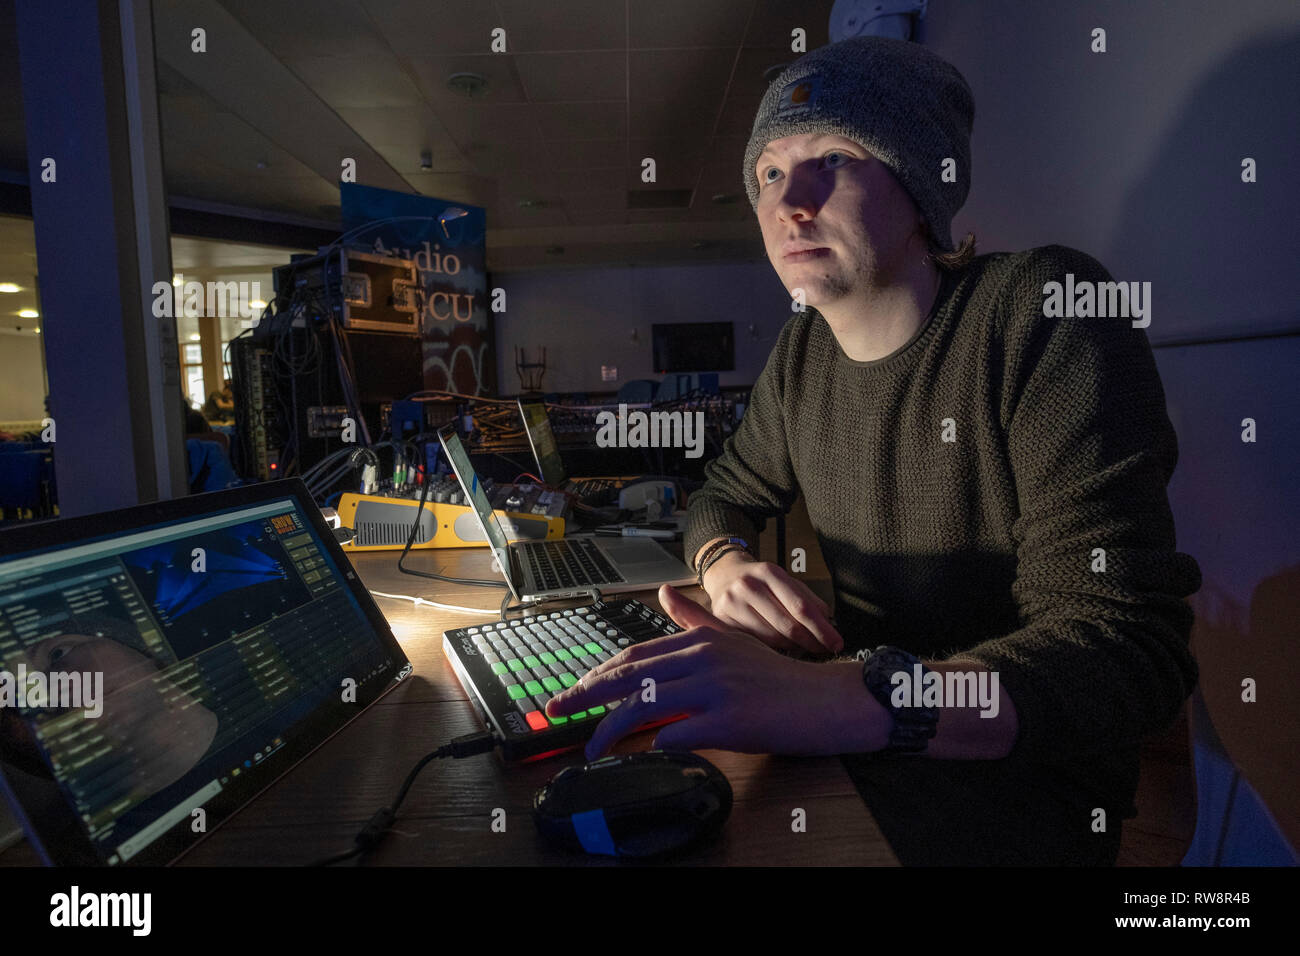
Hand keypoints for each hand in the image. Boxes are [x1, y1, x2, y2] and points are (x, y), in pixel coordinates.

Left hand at [545, 585, 887, 760]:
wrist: (823, 701)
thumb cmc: (776, 678)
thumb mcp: (731, 640)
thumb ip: (693, 621)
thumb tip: (662, 593)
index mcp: (700, 639)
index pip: (634, 655)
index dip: (598, 674)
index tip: (573, 691)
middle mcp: (703, 657)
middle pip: (630, 675)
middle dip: (587, 695)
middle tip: (558, 710)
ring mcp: (716, 687)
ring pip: (645, 704)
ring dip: (610, 729)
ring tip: (592, 747)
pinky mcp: (729, 719)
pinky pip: (676, 733)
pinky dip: (651, 747)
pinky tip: (638, 756)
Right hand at [701, 550, 842, 654]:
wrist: (724, 574)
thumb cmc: (761, 582)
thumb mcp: (785, 581)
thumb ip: (808, 600)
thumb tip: (828, 623)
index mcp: (769, 573)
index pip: (801, 607)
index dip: (822, 628)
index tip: (836, 643)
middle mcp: (748, 586)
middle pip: (788, 626)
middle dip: (811, 642)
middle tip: (824, 650)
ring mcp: (732, 603)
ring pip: (773, 638)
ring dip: (793, 647)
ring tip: (802, 647)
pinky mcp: (722, 620)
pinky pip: (755, 643)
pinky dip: (773, 649)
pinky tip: (781, 647)